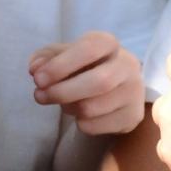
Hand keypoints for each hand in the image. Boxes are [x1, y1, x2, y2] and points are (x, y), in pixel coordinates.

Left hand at [31, 31, 145, 136]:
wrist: (115, 88)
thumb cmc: (84, 66)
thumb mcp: (63, 55)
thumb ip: (45, 57)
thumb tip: (35, 68)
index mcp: (109, 44)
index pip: (90, 49)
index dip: (60, 65)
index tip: (37, 78)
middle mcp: (128, 66)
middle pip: (98, 83)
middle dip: (61, 92)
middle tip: (39, 96)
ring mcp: (134, 93)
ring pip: (92, 108)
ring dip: (68, 108)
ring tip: (64, 103)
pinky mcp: (132, 116)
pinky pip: (94, 126)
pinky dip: (79, 123)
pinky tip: (81, 114)